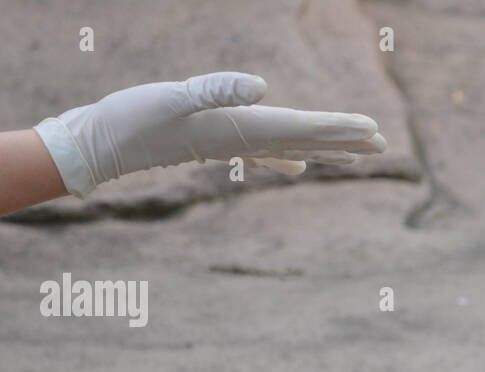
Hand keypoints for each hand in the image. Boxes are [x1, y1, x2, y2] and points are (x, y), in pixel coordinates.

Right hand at [33, 71, 385, 196]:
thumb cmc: (131, 118)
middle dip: (346, 142)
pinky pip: (264, 151)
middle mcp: (242, 140)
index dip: (339, 129)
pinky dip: (288, 157)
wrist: (99, 146)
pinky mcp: (217, 143)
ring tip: (359, 155)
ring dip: (326, 149)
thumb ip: (215, 91)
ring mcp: (231, 144)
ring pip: (291, 147)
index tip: (374, 133)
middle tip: (384, 145)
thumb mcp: (172, 96)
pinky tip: (302, 169)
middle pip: (307, 141)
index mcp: (239, 128)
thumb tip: (261, 89)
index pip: (302, 128)